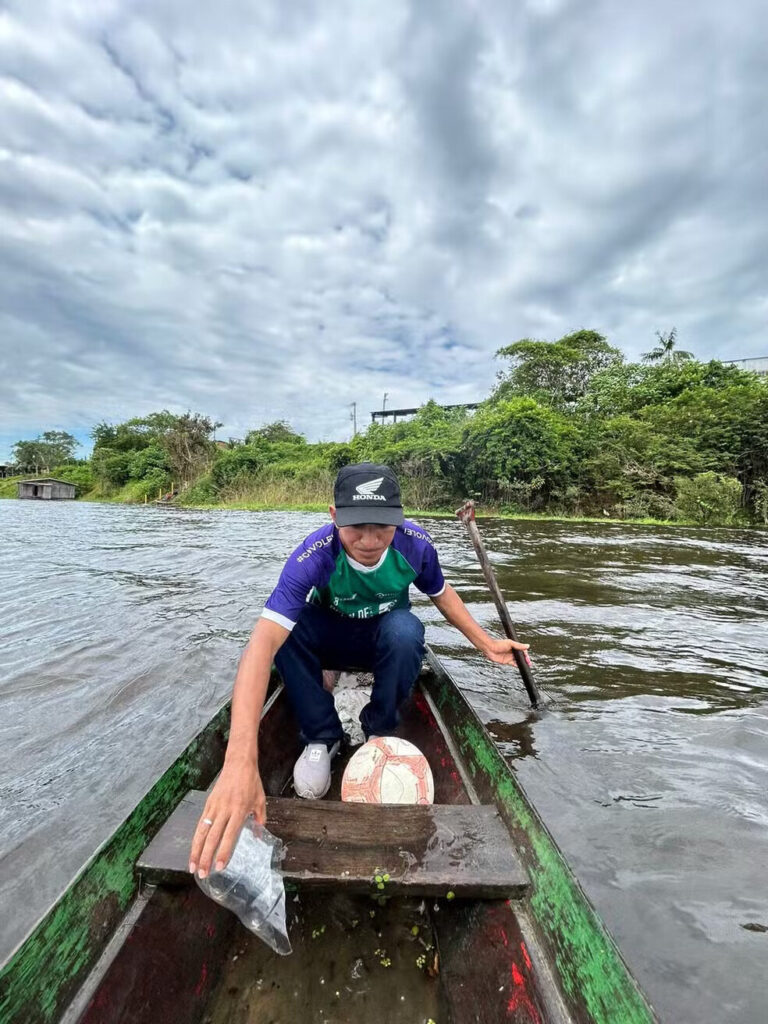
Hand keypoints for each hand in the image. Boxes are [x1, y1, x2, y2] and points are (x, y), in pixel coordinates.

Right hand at [188, 759, 265, 878]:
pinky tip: (194, 850)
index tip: (219, 867)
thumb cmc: (251, 782)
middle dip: (206, 857)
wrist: (239, 764)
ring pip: (202, 832)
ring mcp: (214, 806)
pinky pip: (200, 824)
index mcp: (239, 810)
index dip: (223, 852)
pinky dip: (196, 838)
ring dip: (196, 851)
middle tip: (202, 873)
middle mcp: (225, 810)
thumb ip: (260, 819)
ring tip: (193, 867)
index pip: (229, 836)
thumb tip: (258, 836)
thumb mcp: (261, 801)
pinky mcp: (208, 803)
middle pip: (212, 837)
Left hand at [481, 636, 529, 665]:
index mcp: (514, 646)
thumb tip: (528, 646)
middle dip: (525, 660)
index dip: (526, 655)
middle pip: (521, 656)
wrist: (490, 649)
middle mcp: (512, 652)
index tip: (528, 658)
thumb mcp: (510, 643)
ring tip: (526, 666)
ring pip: (518, 661)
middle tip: (529, 664)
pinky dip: (517, 665)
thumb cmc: (499, 644)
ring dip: (522, 663)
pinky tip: (520, 667)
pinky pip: (513, 664)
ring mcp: (509, 657)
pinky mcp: (506, 661)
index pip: (522, 651)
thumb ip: (519, 645)